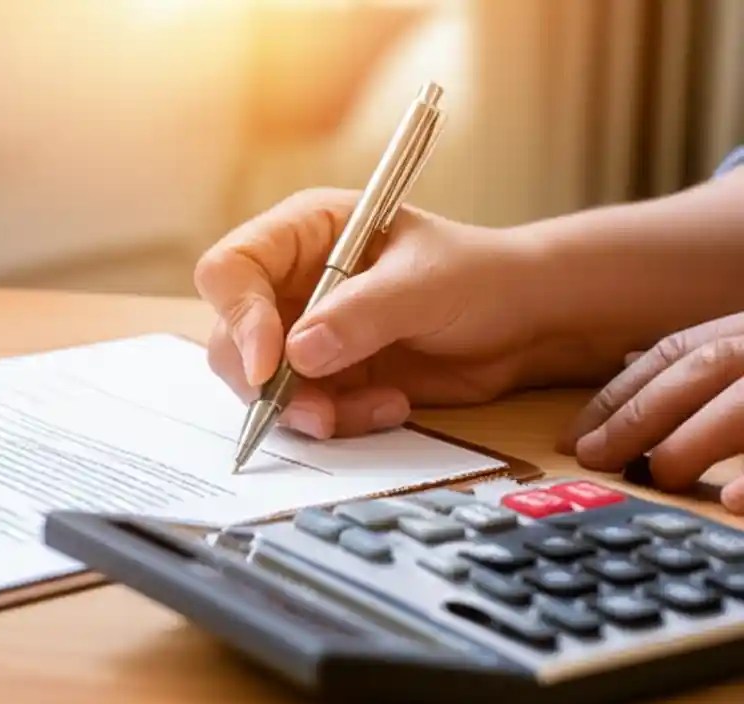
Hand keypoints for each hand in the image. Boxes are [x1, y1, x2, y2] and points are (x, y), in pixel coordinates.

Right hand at [193, 188, 561, 439]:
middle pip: (231, 335)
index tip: (268, 366)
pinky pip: (302, 410)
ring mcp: (302, 332)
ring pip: (260, 384)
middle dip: (268, 381)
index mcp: (303, 233)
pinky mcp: (323, 376)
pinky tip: (392, 405)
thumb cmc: (479, 276)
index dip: (239, 317)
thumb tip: (297, 354)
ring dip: (309, 409)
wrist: (522, 323)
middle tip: (317, 411)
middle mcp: (290, 281)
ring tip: (376, 407)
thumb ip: (361, 315)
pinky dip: (341, 420)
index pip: (231, 270)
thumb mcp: (425, 285)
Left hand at [559, 312, 743, 514]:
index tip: (572, 440)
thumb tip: (627, 359)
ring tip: (662, 476)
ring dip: (692, 442)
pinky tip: (732, 502)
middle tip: (594, 459)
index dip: (617, 396)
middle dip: (637, 417)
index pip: (672, 356)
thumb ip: (697, 359)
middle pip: (703, 370)